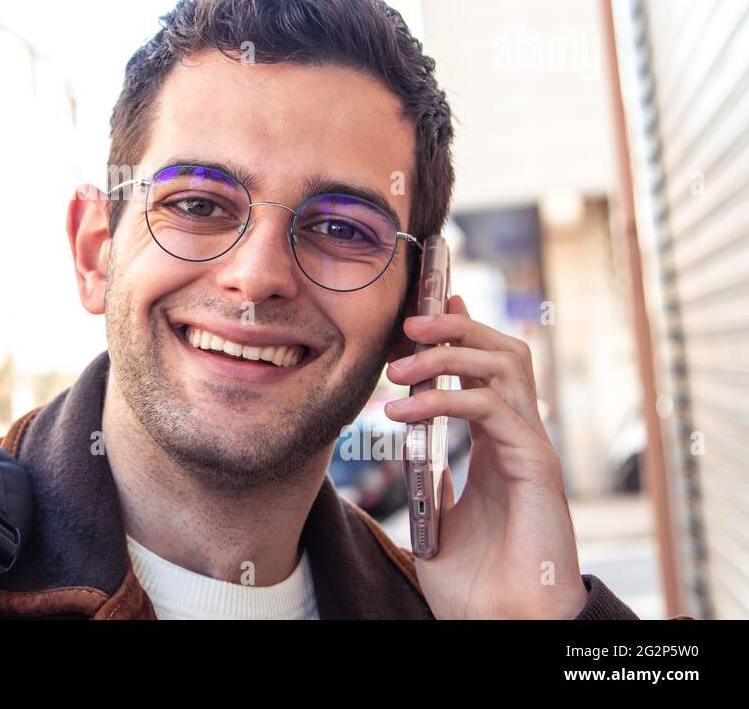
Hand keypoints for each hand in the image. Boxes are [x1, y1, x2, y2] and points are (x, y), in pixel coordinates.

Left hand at [383, 294, 588, 618]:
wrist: (501, 624)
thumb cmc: (475, 583)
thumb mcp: (438, 520)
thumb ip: (430, 480)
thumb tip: (411, 454)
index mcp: (497, 443)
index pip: (485, 367)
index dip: (459, 332)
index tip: (419, 312)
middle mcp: (519, 437)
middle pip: (502, 351)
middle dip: (457, 326)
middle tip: (407, 323)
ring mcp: (532, 448)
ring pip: (505, 365)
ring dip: (449, 353)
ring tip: (399, 365)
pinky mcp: (538, 467)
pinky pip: (493, 410)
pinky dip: (446, 400)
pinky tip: (404, 413)